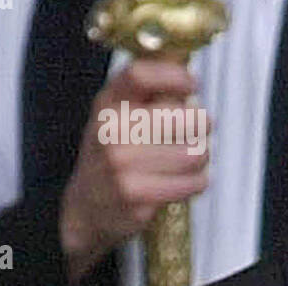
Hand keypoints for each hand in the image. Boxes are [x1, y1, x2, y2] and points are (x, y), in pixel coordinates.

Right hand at [60, 60, 210, 285]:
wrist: (85, 208)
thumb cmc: (111, 154)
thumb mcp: (116, 112)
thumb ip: (148, 88)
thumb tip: (188, 76)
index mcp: (106, 107)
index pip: (141, 76)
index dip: (175, 76)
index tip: (192, 85)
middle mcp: (110, 136)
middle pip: (184, 117)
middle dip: (202, 124)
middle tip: (200, 130)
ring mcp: (122, 170)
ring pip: (194, 153)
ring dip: (202, 155)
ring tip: (194, 157)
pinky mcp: (137, 201)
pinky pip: (189, 184)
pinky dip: (196, 182)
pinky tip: (189, 180)